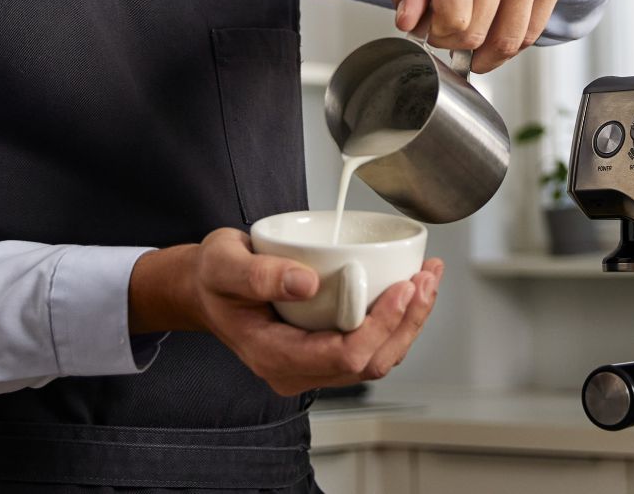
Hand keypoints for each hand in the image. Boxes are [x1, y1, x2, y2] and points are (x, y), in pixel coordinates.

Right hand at [130, 230, 443, 395]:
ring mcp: (312, 363)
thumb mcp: (225, 264)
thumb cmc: (214, 276)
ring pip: (375, 359)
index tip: (401, 289)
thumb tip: (306, 282)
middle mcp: (297, 369)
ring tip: (428, 279)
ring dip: (408, 322)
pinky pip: (369, 345)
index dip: (378, 326)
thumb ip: (259, 275)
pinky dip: (395, 320)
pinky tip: (409, 288)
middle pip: (369, 362)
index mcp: (273, 354)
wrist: (206, 286)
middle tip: (426, 279)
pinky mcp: (323, 348)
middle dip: (406, 323)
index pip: (342, 354)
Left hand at [392, 0, 562, 72]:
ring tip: (470, 40)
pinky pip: (531, 34)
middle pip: (477, 33)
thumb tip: (407, 23)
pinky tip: (494, 34)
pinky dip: (509, 46)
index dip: (436, 34)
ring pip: (507, 41)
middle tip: (448, 29)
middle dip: (455, 42)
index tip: (431, 27)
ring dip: (483, 54)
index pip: (452, 16)